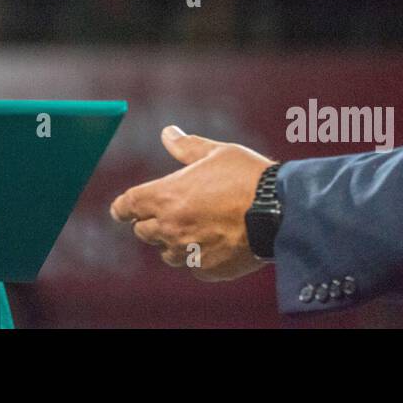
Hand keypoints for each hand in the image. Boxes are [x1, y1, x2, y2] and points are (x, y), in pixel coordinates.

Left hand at [109, 125, 274, 281]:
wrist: (280, 211)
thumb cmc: (247, 176)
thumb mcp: (216, 152)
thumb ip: (186, 146)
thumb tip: (167, 133)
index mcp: (166, 196)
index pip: (126, 206)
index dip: (122, 207)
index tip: (122, 209)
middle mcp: (171, 227)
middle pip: (143, 231)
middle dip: (150, 222)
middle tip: (170, 212)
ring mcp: (188, 251)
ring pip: (167, 252)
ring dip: (173, 241)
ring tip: (196, 227)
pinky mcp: (207, 269)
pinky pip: (193, 265)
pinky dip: (198, 256)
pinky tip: (216, 243)